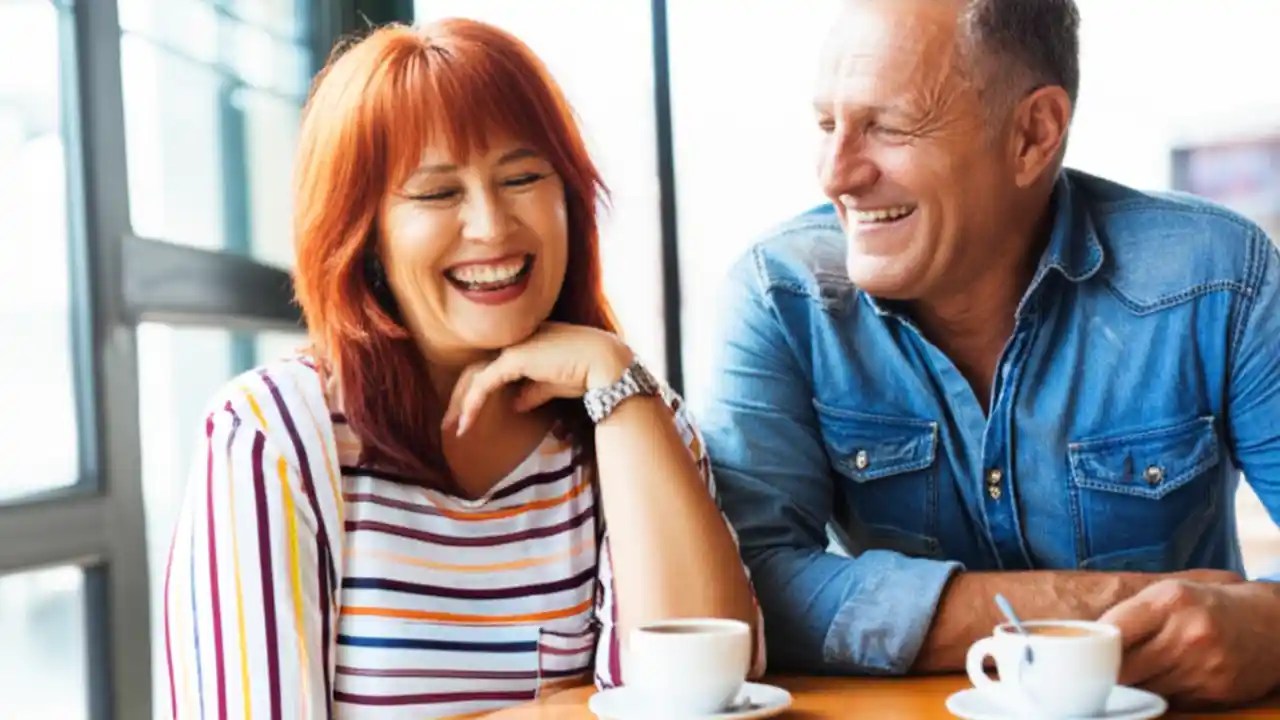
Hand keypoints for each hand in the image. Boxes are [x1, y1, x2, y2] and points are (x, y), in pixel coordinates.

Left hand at [441, 322, 630, 434]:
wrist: (604, 364)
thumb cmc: (587, 372)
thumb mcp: (555, 384)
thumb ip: (533, 391)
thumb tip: (516, 404)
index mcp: (526, 343)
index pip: (492, 366)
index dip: (477, 390)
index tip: (470, 415)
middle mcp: (515, 341)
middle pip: (477, 369)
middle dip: (461, 397)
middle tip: (450, 424)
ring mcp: (513, 347)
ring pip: (475, 375)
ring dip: (461, 403)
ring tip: (454, 428)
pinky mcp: (513, 358)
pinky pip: (483, 383)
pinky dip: (472, 404)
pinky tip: (466, 424)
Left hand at [1099, 579, 1279, 707]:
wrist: (1270, 624)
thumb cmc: (1207, 605)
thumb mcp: (1168, 593)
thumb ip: (1131, 614)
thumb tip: (1088, 641)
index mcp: (1170, 600)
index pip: (1113, 631)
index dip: (1092, 647)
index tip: (1081, 653)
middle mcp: (1188, 633)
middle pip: (1125, 668)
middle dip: (1108, 672)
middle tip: (1096, 671)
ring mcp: (1204, 666)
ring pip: (1145, 689)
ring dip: (1134, 685)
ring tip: (1133, 673)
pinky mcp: (1216, 691)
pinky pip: (1171, 700)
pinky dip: (1161, 693)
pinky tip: (1164, 680)